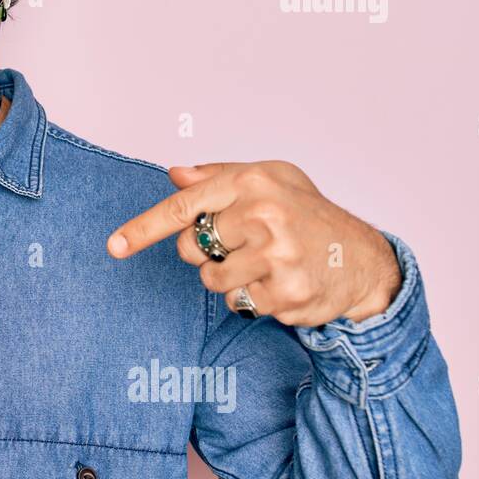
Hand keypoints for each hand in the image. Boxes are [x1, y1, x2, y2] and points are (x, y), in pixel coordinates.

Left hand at [106, 161, 401, 327]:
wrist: (364, 259)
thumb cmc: (310, 215)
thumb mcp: (271, 180)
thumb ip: (219, 176)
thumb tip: (174, 174)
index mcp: (253, 182)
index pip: (184, 207)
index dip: (144, 228)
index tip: (114, 246)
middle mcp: (264, 215)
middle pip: (191, 248)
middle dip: (206, 253)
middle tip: (244, 245)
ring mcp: (276, 256)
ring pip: (211, 280)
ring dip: (229, 279)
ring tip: (266, 264)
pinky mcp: (285, 293)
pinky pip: (237, 304)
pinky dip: (252, 299)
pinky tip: (281, 283)